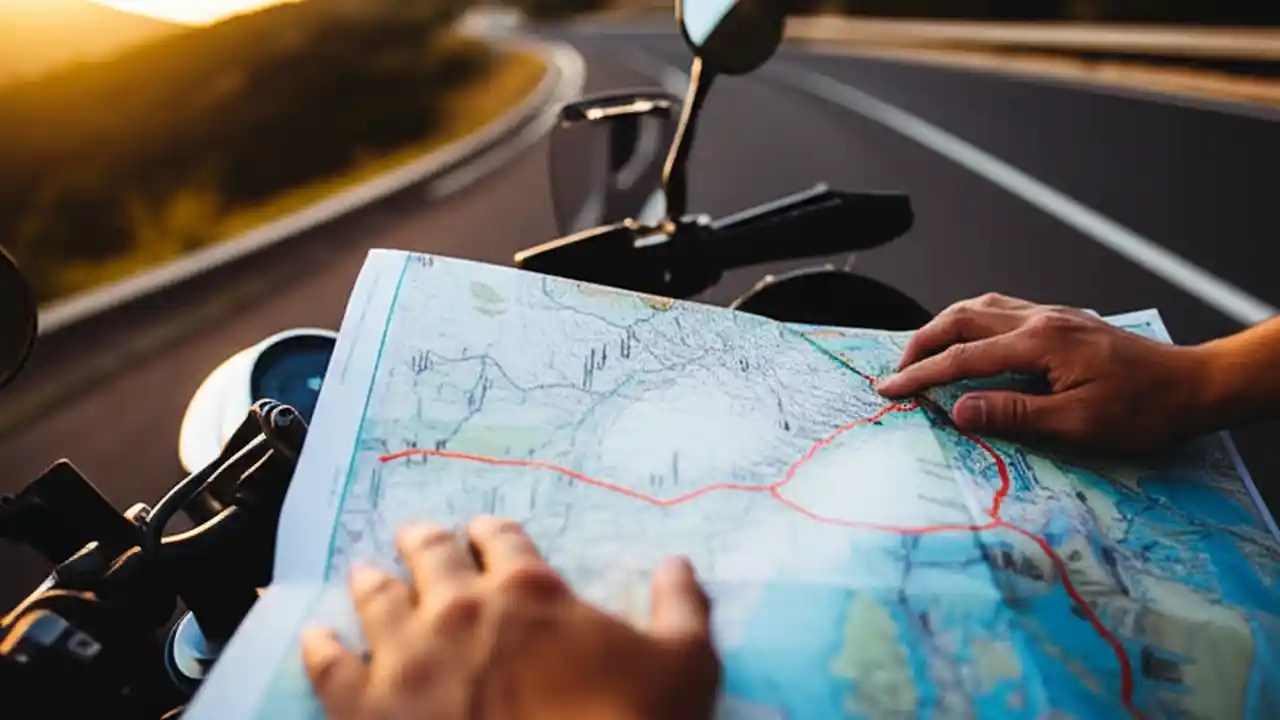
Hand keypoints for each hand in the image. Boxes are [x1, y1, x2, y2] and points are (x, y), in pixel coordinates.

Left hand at [300, 516, 719, 719]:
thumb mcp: (683, 665)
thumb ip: (681, 606)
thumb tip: (678, 565)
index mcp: (527, 590)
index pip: (500, 539)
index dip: (494, 535)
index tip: (488, 538)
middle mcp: (458, 607)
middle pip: (429, 554)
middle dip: (427, 544)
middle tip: (421, 540)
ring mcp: (405, 657)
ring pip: (376, 597)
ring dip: (374, 580)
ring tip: (368, 574)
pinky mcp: (365, 709)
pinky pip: (329, 666)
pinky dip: (322, 646)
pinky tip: (319, 637)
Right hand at [876, 293, 1208, 452]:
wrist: (1195, 385)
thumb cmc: (1145, 409)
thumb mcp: (1078, 423)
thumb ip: (1014, 413)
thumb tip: (960, 410)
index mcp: (1041, 342)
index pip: (964, 357)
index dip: (922, 374)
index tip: (891, 390)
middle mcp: (1042, 319)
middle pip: (962, 317)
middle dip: (922, 342)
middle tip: (897, 369)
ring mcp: (1053, 315)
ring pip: (981, 306)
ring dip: (944, 326)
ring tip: (922, 351)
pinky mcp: (1063, 321)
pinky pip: (1002, 310)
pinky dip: (972, 322)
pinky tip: (971, 339)